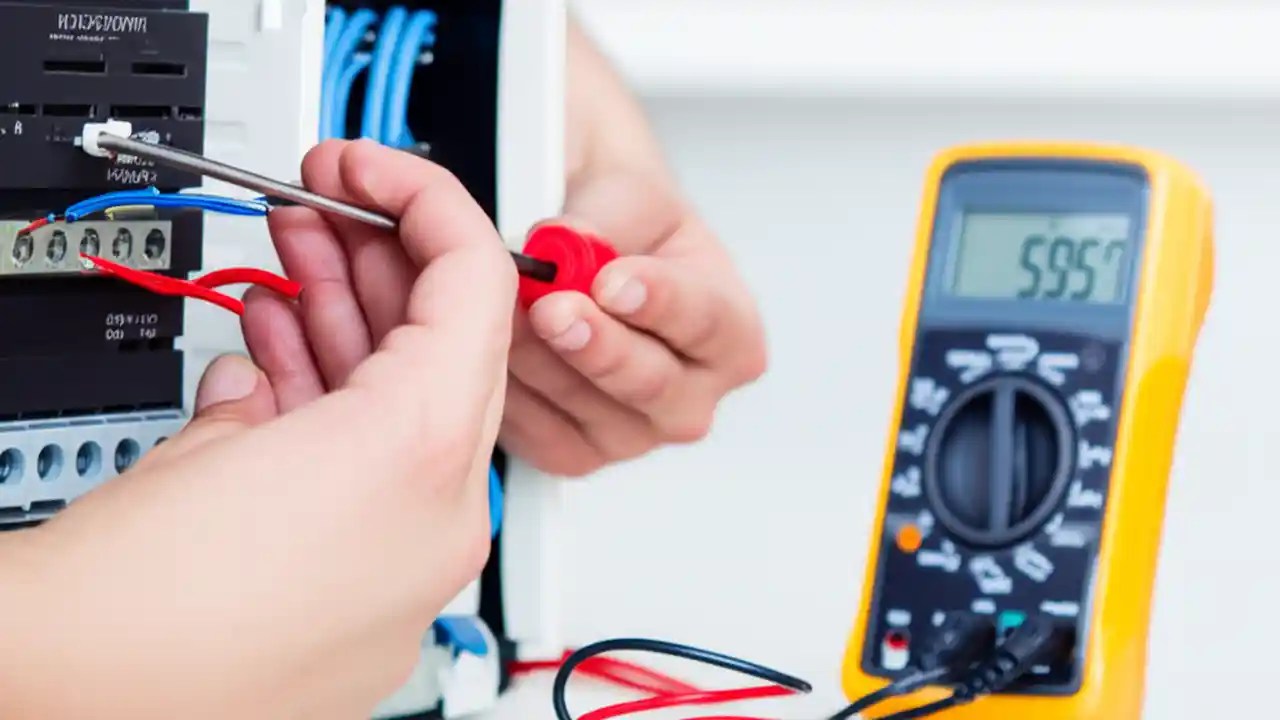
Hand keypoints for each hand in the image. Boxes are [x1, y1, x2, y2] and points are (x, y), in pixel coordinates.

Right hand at [0, 140, 515, 718]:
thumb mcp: (204, 440)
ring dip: (355, 335)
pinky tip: (279, 366)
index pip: (475, 283)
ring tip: (289, 271)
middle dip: (382, 264)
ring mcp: (411, 579)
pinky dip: (340, 422)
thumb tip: (276, 379)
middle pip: (452, 351)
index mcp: (419, 462)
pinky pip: (384, 491)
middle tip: (322, 214)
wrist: (58, 718)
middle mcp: (440, 529)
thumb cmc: (119, 611)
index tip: (365, 169)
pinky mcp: (371, 613)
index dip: (422, 199)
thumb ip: (277, 382)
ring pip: (416, 419)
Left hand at [501, 171, 765, 475]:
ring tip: (503, 309)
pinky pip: (542, 437)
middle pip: (651, 383)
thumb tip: (569, 244)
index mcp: (731, 331)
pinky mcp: (580, 454)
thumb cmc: (626, 223)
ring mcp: (638, 433)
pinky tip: (494, 347)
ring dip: (539, 359)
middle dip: (594, 343)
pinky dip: (514, 391)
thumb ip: (607, 219)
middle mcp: (694, 394)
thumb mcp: (628, 191)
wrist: (587, 248)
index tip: (611, 282)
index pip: (706, 321)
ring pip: (589, 411)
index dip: (658, 302)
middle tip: (550, 307)